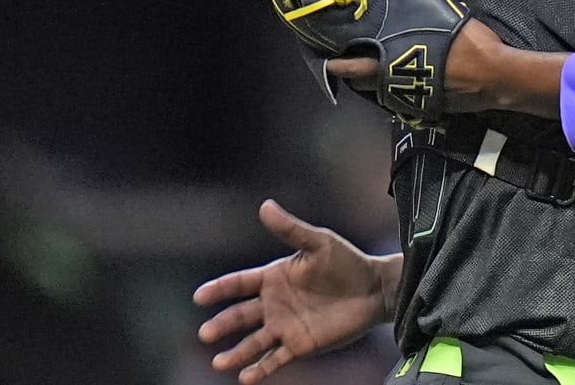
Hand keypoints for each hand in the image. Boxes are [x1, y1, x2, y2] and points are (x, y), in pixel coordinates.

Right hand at [194, 199, 392, 383]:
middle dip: (222, 325)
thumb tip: (265, 206)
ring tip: (220, 363)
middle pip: (240, 316)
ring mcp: (285, 327)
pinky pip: (275, 360)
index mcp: (273, 278)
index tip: (200, 296)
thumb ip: (290, 229)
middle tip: (206, 333)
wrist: (374, 289)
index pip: (239, 283)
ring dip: (236, 354)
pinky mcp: (300, 345)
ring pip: (253, 343)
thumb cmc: (346, 262)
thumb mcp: (318, 242)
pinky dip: (260, 369)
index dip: (219, 289)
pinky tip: (246, 377)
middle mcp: (274, 304)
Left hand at [326, 20, 512, 113]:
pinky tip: (406, 79)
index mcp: (399, 60)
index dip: (340, 65)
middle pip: (365, 83)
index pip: (358, 65)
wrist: (496, 76)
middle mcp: (400, 82)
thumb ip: (427, 15)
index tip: (327, 62)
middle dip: (354, 74)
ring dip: (377, 82)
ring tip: (375, 70)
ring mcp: (412, 98)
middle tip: (347, 64)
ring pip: (384, 92)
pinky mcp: (427, 107)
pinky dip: (400, 89)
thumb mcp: (448, 20)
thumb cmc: (473, 45)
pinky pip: (405, 97)